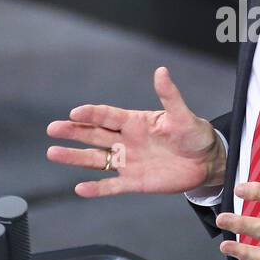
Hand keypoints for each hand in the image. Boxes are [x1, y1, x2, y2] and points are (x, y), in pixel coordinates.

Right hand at [45, 67, 224, 196]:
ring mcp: (128, 162)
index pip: (107, 116)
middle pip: (94, 134)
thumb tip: (161, 71)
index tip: (75, 112)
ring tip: (53, 153)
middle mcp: (126, 140)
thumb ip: (169, 96)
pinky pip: (112, 186)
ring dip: (75, 157)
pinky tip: (79, 188)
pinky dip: (97, 188)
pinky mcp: (134, 182)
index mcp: (134, 122)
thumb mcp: (182, 116)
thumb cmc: (194, 135)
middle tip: (53, 128)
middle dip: (73, 131)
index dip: (92, 113)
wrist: (206, 162)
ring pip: (96, 159)